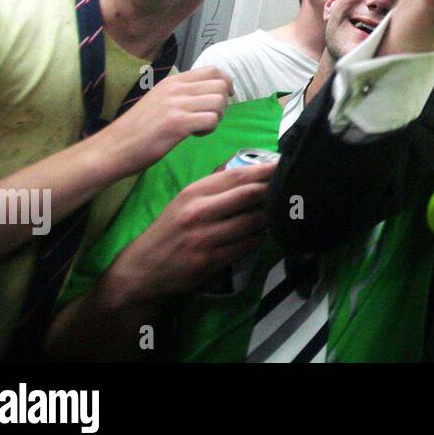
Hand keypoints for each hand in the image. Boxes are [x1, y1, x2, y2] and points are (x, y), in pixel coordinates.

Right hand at [106, 67, 232, 172]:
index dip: (225, 83)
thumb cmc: (137, 129)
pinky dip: (209, 129)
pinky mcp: (177, 123)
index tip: (223, 98)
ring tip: (200, 127)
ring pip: (219, 102)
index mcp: (173, 81)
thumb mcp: (159, 100)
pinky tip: (194, 134)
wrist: (113, 147)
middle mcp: (176, 88)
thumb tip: (208, 93)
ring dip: (216, 117)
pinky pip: (211, 120)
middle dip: (222, 103)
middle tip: (208, 117)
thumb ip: (181, 94)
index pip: (213, 70)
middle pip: (220, 85)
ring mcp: (176, 105)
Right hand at [106, 162, 274, 303]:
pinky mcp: (209, 261)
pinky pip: (246, 246)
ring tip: (278, 214)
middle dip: (274, 191)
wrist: (141, 268)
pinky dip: (258, 239)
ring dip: (270, 218)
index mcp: (194, 192)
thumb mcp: (185, 201)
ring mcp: (204, 237)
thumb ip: (215, 187)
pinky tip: (260, 236)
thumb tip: (251, 171)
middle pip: (250, 194)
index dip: (267, 170)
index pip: (239, 175)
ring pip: (253, 222)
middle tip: (292, 189)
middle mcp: (199, 211)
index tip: (286, 166)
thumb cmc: (169, 230)